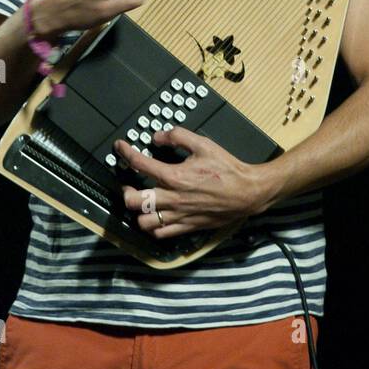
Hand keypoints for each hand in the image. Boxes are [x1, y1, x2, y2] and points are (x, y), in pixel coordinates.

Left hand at [115, 126, 279, 239]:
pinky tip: (155, 217)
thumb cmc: (227, 169)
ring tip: (142, 202)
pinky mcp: (187, 226)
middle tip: (129, 183)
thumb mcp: (204, 144)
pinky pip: (161, 234)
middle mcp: (173, 198)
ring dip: (138, 212)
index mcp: (175, 176)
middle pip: (134, 200)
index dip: (125, 153)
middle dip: (126, 190)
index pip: (139, 164)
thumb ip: (179, 136)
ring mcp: (179, 215)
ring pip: (144, 222)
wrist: (247, 192)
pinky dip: (153, 227)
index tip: (120, 147)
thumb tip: (158, 135)